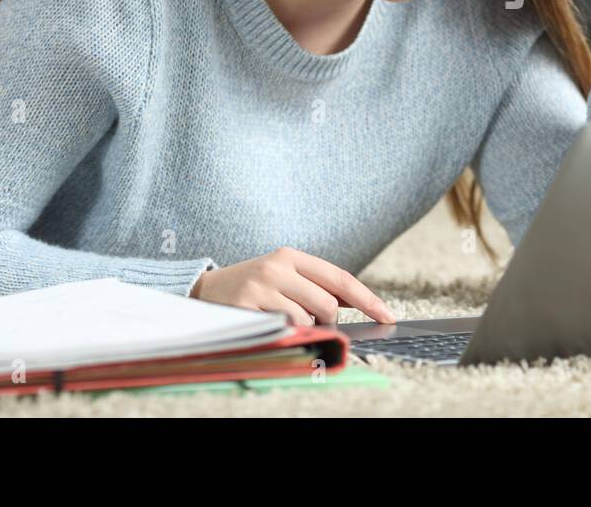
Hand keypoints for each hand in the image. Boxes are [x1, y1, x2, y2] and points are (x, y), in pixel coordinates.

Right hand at [189, 246, 396, 324]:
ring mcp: (260, 288)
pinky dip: (288, 334)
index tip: (388, 316)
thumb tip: (356, 304)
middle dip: (329, 321)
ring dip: (305, 329)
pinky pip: (284, 329)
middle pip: (327, 304)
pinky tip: (274, 327)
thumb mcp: (283, 277)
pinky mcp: (246, 308)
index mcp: (290, 257)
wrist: (203, 291)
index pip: (340, 278)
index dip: (368, 299)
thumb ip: (316, 286)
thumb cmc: (253, 287)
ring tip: (285, 322)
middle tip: (315, 324)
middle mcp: (277, 268)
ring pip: (307, 319)